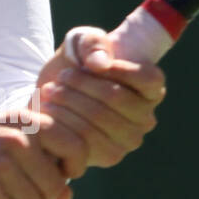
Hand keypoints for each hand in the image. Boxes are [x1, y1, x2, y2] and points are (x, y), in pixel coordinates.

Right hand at [0, 108, 89, 198]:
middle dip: (36, 198)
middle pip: (55, 187)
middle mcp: (15, 140)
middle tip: (6, 192)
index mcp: (22, 122)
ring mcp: (0, 167)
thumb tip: (68, 195)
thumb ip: (37, 163)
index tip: (56, 176)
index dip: (71, 167)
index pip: (76, 146)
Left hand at [33, 28, 166, 169]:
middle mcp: (146, 117)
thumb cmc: (74, 66)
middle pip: (117, 96)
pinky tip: (48, 110)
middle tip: (61, 76)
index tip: (89, 63)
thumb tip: (100, 64)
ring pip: (99, 116)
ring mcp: (130, 139)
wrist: (50, 98)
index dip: (120, 69)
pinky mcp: (109, 156)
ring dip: (68, 100)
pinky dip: (62, 121)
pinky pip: (86, 138)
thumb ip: (92, 43)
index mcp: (149, 89)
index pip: (148, 79)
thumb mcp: (79, 44)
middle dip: (82, 83)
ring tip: (50, 90)